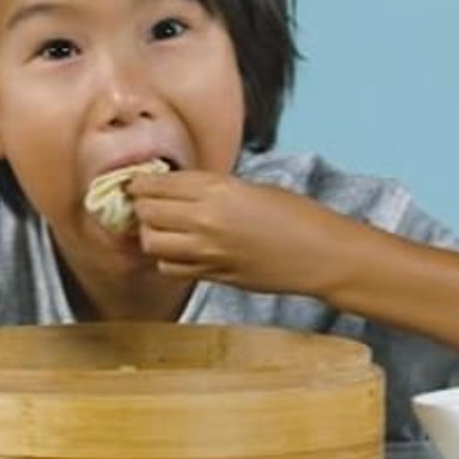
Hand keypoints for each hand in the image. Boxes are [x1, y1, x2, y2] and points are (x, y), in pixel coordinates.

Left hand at [126, 170, 346, 295]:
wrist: (322, 255)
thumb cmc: (297, 215)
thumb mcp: (251, 187)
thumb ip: (212, 188)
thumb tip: (179, 190)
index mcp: (216, 188)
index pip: (155, 185)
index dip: (140, 183)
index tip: (136, 183)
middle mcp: (205, 219)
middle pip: (146, 213)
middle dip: (140, 207)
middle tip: (144, 205)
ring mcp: (207, 251)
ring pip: (151, 243)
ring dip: (150, 234)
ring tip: (160, 228)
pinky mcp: (213, 276)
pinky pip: (171, 268)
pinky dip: (166, 258)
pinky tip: (177, 250)